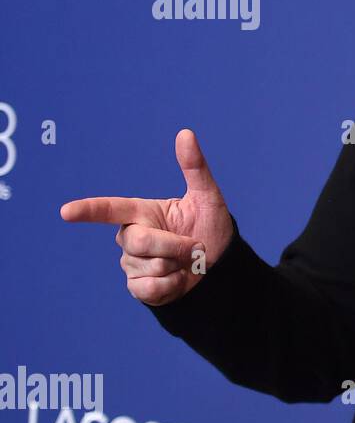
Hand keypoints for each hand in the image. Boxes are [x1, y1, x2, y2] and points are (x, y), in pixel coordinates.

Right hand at [60, 128, 233, 306]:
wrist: (220, 265)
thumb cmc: (211, 227)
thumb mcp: (207, 196)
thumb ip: (194, 167)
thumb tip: (185, 133)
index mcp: (141, 212)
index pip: (110, 209)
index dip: (88, 210)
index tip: (66, 211)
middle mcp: (131, 236)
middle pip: (140, 241)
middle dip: (174, 245)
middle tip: (196, 246)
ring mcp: (132, 263)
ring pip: (149, 266)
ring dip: (178, 266)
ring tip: (186, 262)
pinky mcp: (138, 287)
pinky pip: (149, 289)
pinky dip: (173, 285)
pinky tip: (180, 279)